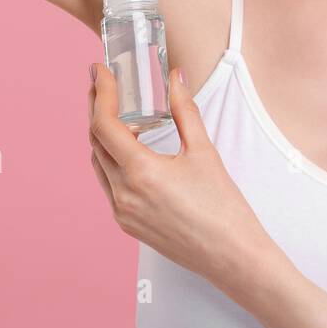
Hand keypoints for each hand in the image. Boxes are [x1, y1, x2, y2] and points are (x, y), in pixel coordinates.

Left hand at [87, 61, 272, 286]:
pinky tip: (128, 149)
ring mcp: (122, 212)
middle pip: (95, 141)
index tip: (99, 71)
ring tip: (116, 112)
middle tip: (103, 84)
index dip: (100, 93)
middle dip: (96, 109)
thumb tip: (176, 78)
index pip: (104, 124)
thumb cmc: (223, 208)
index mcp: (140, 173)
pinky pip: (109, 184)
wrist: (231, 256)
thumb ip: (184, 111)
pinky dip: (111, 160)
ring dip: (102, 135)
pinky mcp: (128, 224)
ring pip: (99, 164)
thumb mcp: (204, 152)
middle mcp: (123, 194)